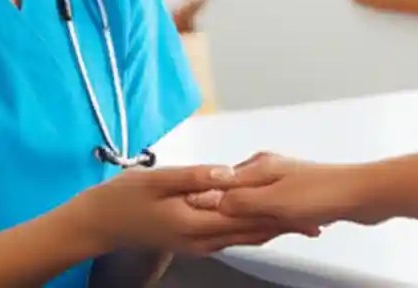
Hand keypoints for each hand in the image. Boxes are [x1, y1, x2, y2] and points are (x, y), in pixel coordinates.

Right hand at [70, 164, 321, 255]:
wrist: (100, 224)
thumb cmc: (123, 199)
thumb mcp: (156, 180)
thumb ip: (193, 176)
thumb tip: (226, 173)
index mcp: (195, 223)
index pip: (246, 218)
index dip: (278, 212)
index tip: (305, 207)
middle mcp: (202, 240)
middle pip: (252, 232)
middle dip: (284, 225)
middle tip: (316, 218)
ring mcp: (199, 244)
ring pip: (244, 237)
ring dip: (272, 228)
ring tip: (301, 221)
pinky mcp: (195, 241)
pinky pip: (232, 236)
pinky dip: (253, 228)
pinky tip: (265, 222)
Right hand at [194, 152, 380, 226]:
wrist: (364, 193)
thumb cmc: (324, 193)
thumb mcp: (273, 202)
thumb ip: (241, 203)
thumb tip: (210, 202)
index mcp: (258, 168)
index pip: (220, 184)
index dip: (206, 199)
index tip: (191, 210)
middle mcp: (269, 169)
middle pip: (236, 191)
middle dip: (226, 208)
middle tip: (213, 224)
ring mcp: (284, 180)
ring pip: (255, 201)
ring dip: (249, 215)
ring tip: (238, 228)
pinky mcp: (299, 192)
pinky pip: (274, 206)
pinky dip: (269, 217)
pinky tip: (274, 225)